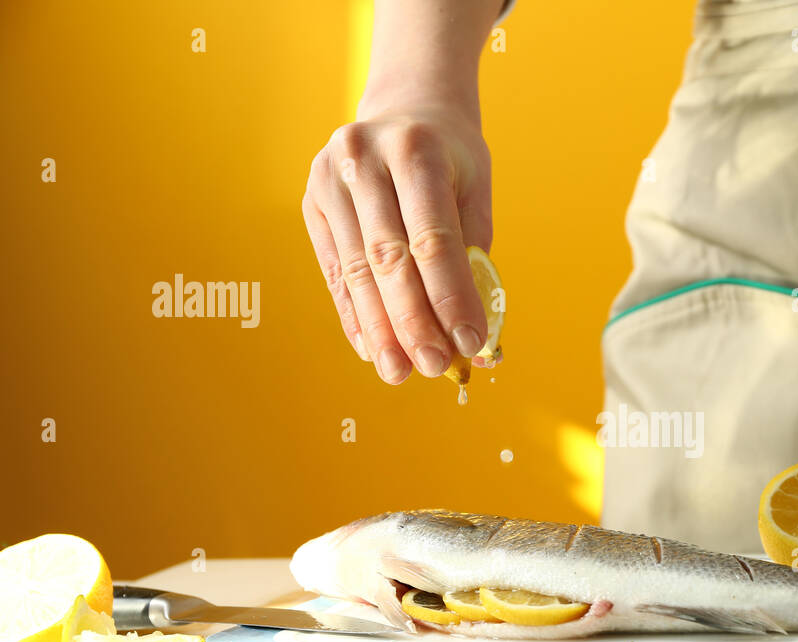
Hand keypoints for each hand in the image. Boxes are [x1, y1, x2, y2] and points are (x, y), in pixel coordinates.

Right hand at [302, 104, 491, 383]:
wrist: (405, 106)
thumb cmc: (450, 157)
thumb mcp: (475, 189)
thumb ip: (474, 257)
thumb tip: (478, 337)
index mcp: (416, 150)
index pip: (434, 238)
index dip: (451, 297)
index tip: (470, 342)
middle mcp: (364, 159)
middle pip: (389, 258)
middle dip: (413, 322)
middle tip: (434, 367)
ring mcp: (328, 177)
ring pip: (357, 270)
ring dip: (380, 329)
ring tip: (400, 372)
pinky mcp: (311, 201)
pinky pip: (334, 270)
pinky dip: (355, 314)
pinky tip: (372, 347)